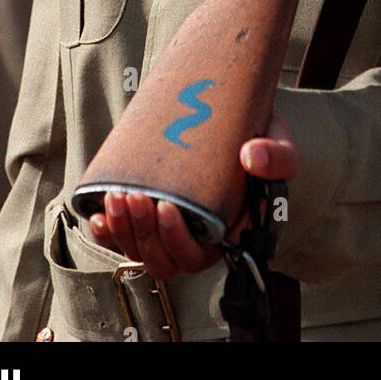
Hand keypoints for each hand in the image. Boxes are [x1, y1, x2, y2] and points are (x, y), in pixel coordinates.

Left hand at [88, 112, 299, 278]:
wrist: (240, 119)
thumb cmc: (262, 141)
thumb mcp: (281, 145)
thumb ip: (278, 156)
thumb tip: (252, 156)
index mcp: (227, 233)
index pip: (197, 257)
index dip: (176, 241)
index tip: (167, 207)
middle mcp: (196, 238)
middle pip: (163, 260)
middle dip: (144, 233)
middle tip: (136, 196)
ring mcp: (170, 227)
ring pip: (140, 251)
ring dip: (123, 230)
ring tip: (116, 195)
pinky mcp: (150, 212)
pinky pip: (122, 237)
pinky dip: (108, 232)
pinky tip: (99, 214)